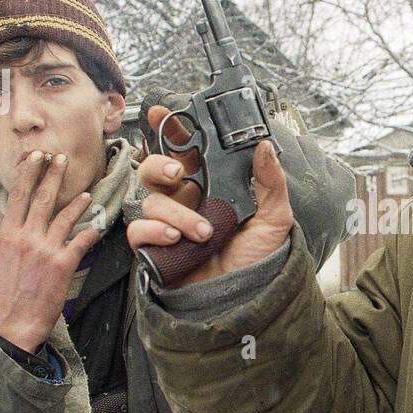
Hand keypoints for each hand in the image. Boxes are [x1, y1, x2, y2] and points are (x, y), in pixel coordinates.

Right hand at [0, 151, 100, 351]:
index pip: (18, 196)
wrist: (13, 324)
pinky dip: (91, 231)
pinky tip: (98, 224)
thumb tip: (1, 214)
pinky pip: (81, 241)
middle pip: (42, 198)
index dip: (28, 174)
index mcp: (5, 235)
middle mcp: (25, 237)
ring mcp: (46, 249)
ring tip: (86, 193)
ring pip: (64, 216)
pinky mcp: (63, 264)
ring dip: (77, 202)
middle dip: (52, 175)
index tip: (36, 157)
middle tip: (62, 158)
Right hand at [128, 104, 293, 284]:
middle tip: (178, 172)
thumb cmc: (258, 260)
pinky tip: (175, 240)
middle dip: (159, 164)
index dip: (170, 131)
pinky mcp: (153, 249)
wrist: (246, 299)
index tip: (160, 114)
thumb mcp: (274, 219)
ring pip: (151, 202)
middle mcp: (184, 202)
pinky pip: (137, 231)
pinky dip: (153, 232)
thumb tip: (264, 146)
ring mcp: (166, 225)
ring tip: (203, 233)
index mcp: (209, 188)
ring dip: (177, 214)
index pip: (185, 152)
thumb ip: (270, 182)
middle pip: (153, 170)